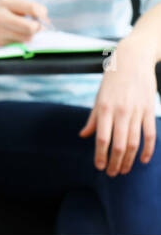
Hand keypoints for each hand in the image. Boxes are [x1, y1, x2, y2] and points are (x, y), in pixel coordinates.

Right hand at [0, 0, 48, 46]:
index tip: (40, 17)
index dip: (42, 15)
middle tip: (33, 26)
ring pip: (26, 38)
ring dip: (27, 36)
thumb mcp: (2, 3)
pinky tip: (5, 35)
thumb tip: (45, 21)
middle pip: (32, 28)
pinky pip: (16, 44)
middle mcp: (1, 15)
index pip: (34, 8)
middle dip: (37, 28)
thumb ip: (24, 9)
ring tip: (18, 30)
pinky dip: (16, 40)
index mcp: (5, 1)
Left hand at [80, 40, 157, 175]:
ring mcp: (137, 112)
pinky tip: (144, 160)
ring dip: (130, 160)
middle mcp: (121, 111)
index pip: (102, 138)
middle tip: (112, 174)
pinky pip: (150, 134)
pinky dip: (148, 150)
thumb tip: (83, 135)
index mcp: (104, 108)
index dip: (100, 155)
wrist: (132, 60)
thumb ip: (93, 118)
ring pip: (135, 143)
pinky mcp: (149, 110)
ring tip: (124, 170)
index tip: (99, 167)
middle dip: (115, 162)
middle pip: (119, 145)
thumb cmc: (112, 81)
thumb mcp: (98, 98)